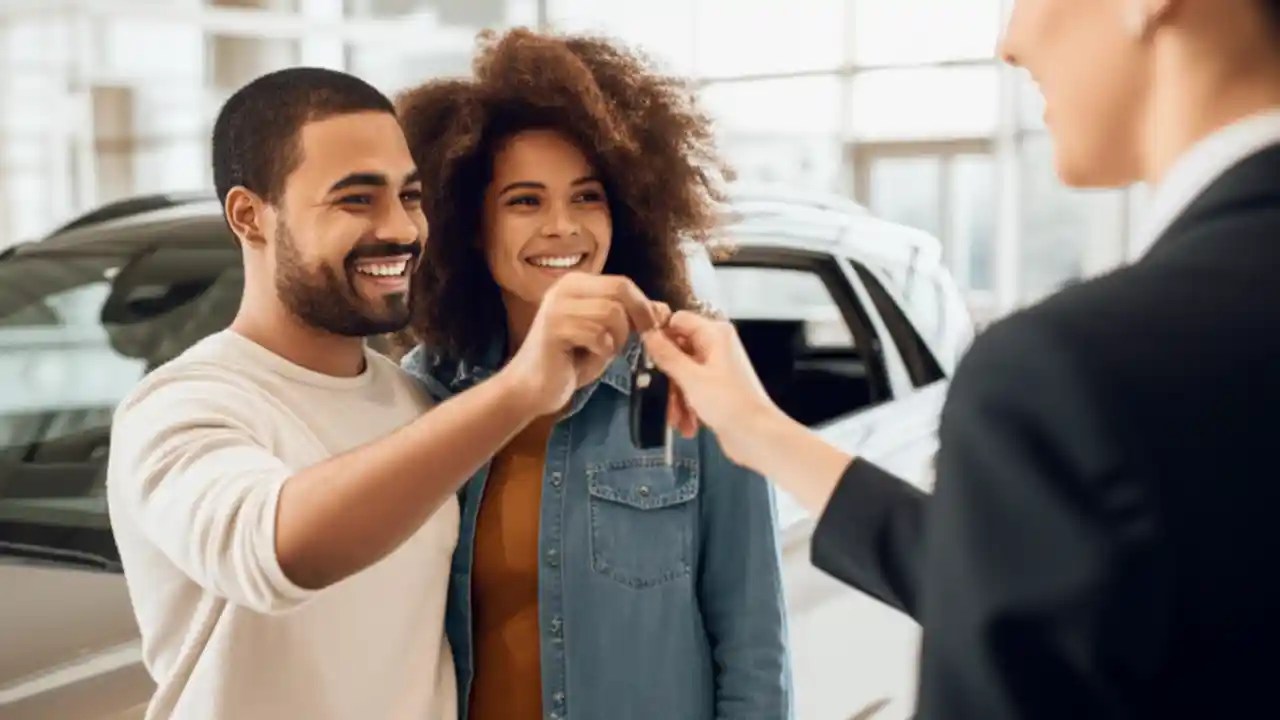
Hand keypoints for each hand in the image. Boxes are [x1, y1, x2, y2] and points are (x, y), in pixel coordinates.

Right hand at [502, 272, 659, 415]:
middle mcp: (565, 287)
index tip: (653, 328)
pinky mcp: (554, 328)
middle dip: (637, 317)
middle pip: (620, 289)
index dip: (644, 305)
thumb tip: (664, 309)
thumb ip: (632, 320)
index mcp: (577, 283)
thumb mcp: (608, 336)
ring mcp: (558, 305)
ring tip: (603, 352)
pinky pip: (597, 334)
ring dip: (617, 338)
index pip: (623, 283)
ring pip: (612, 312)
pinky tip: (589, 358)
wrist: (533, 387)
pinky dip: (602, 350)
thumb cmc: (571, 361)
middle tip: (639, 340)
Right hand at [641, 311, 781, 464]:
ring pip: (681, 374)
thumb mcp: (690, 378)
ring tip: (677, 418)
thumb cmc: (730, 404)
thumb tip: (648, 334)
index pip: (678, 321)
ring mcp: (716, 368)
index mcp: (715, 334)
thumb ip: (666, 355)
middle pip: (677, 351)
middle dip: (667, 377)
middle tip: (661, 396)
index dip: (661, 336)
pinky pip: (691, 390)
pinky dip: (686, 406)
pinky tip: (686, 424)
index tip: (648, 356)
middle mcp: (716, 346)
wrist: (756, 437)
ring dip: (675, 397)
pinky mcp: (716, 388)